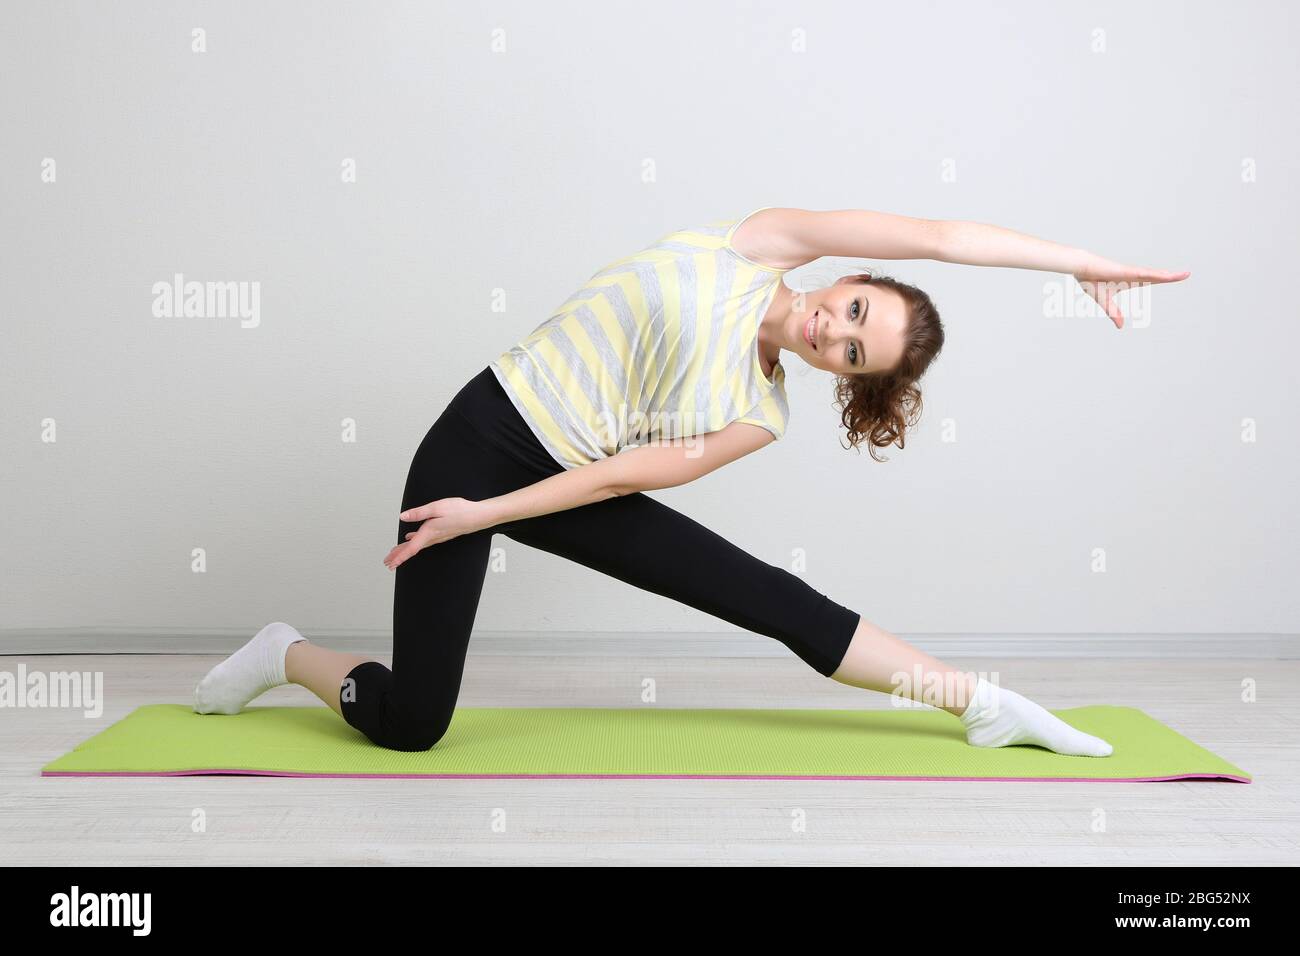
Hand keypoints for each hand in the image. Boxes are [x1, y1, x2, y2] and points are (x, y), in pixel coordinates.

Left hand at [383, 497, 486, 570]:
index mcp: (429, 532)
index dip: (399, 556)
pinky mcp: (441, 533)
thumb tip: (403, 517)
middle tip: (387, 563)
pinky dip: (414, 541)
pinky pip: (423, 541)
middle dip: (399, 556)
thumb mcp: (437, 507)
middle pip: (412, 549)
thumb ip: (419, 513)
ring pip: (417, 545)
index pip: (411, 547)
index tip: (390, 564)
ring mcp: (438, 537)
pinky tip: (411, 537)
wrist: (478, 516)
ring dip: (405, 549)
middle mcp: (433, 537)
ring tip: (395, 553)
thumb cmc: (460, 511)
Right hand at [1072, 252, 1190, 328]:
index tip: (1178, 277)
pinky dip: (1153, 274)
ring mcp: (1130, 273)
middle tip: (1186, 274)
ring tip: (1182, 275)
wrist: (1081, 269)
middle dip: (1171, 276)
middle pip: (1156, 276)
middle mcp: (1134, 276)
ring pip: (1152, 275)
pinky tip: (1163, 274)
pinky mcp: (1125, 271)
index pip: (1151, 280)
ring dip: (1167, 275)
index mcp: (1131, 281)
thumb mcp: (1105, 301)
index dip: (1164, 279)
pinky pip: (1142, 274)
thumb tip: (1120, 326)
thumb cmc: (1091, 281)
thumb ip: (1113, 312)